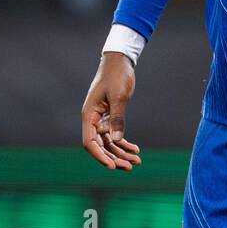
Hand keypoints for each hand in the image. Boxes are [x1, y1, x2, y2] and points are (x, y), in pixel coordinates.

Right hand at [81, 51, 142, 170]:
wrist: (120, 61)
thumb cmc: (116, 75)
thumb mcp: (119, 96)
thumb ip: (117, 118)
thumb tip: (117, 139)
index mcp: (89, 115)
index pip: (90, 142)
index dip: (100, 156)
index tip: (112, 166)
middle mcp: (93, 120)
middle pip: (100, 146)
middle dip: (114, 158)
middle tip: (130, 166)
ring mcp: (101, 119)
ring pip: (109, 143)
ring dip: (121, 153)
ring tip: (137, 161)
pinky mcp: (110, 116)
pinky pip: (115, 135)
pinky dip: (124, 143)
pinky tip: (135, 149)